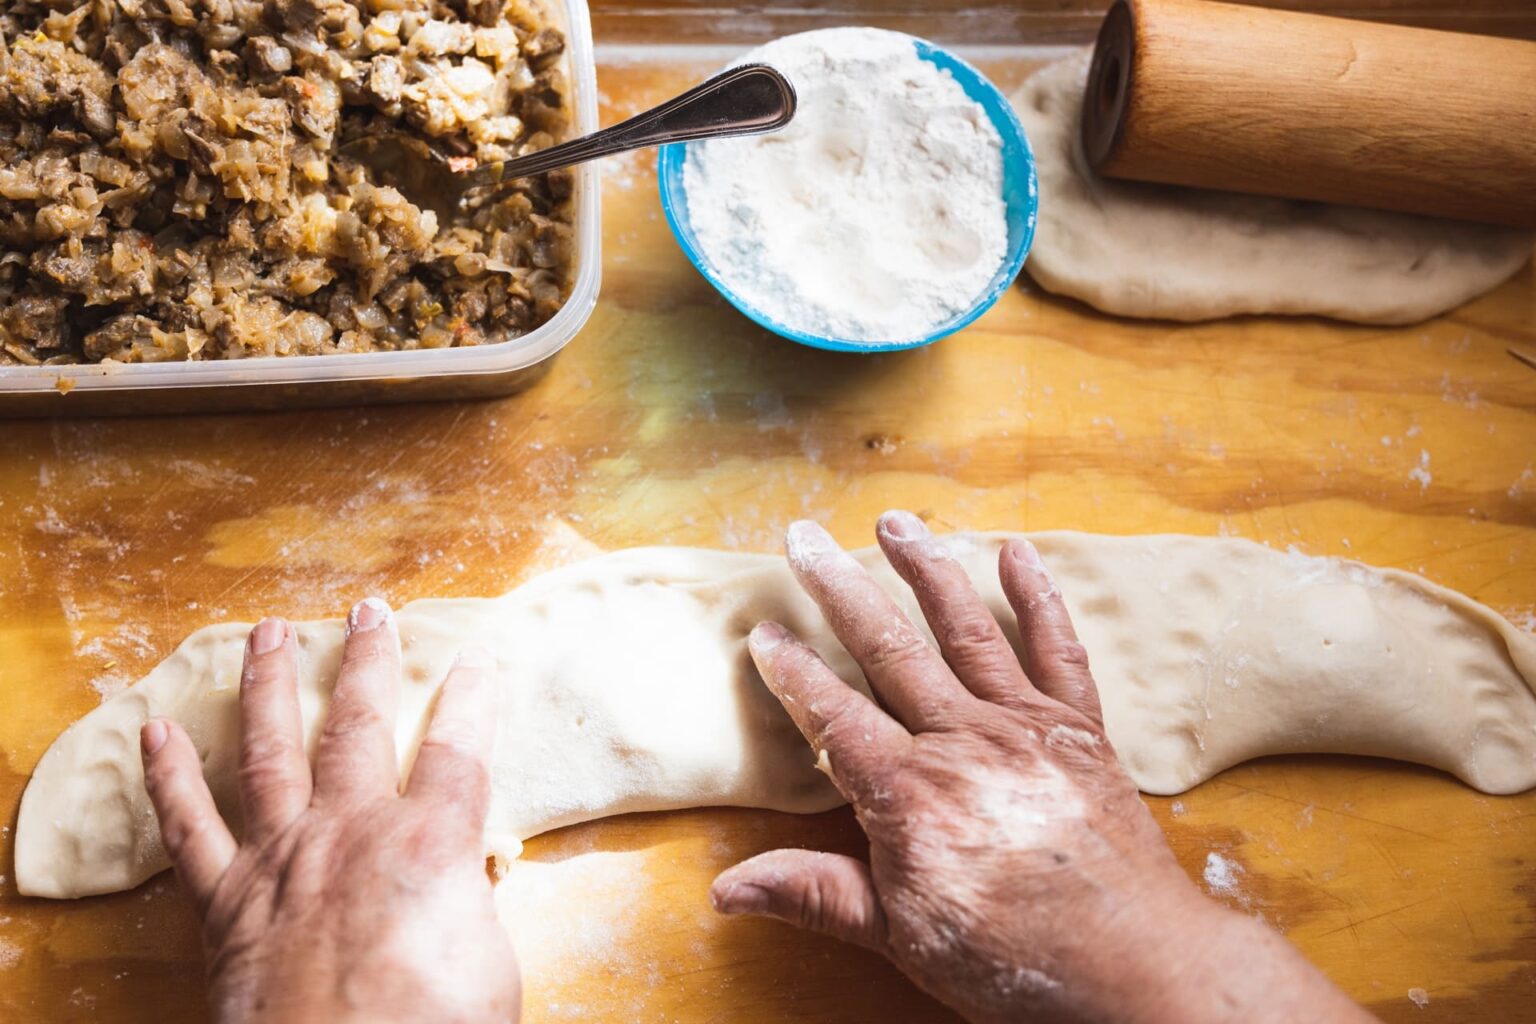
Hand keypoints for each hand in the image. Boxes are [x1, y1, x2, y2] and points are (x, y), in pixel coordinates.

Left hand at [140, 598, 517, 1023]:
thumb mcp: (489, 965)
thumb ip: (473, 906)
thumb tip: (468, 882)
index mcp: (430, 843)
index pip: (460, 750)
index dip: (474, 701)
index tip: (476, 659)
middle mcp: (353, 831)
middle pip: (359, 725)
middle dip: (365, 661)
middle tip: (367, 611)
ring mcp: (283, 858)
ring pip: (271, 750)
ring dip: (268, 685)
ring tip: (268, 634)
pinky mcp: (227, 902)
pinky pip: (190, 828)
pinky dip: (169, 777)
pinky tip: (155, 732)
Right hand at [713, 512, 1372, 1023]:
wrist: (1136, 964)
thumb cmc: (1016, 958)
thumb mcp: (902, 937)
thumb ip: (817, 896)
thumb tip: (726, 890)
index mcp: (911, 793)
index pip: (833, 715)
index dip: (792, 673)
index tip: (762, 632)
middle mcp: (965, 741)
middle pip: (888, 648)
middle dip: (839, 589)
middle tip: (803, 540)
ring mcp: (1026, 726)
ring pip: (964, 628)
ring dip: (925, 568)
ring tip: (892, 522)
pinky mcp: (1079, 727)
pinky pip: (1057, 647)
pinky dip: (1037, 597)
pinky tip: (1015, 553)